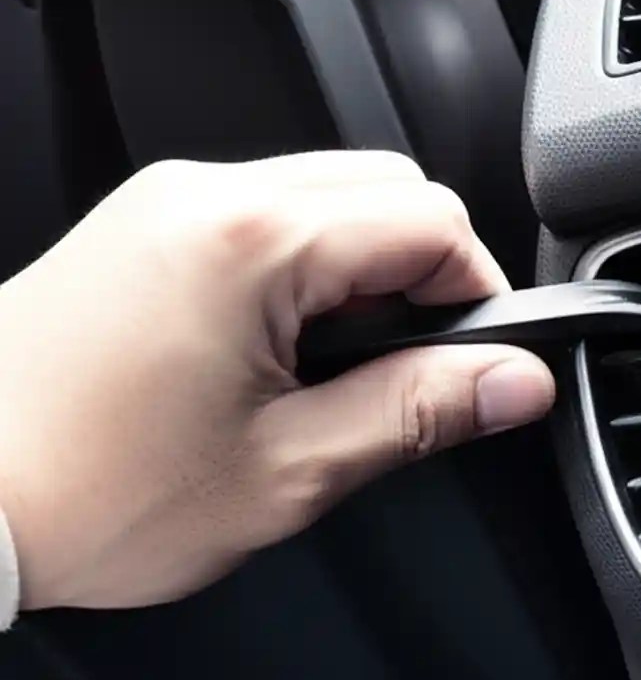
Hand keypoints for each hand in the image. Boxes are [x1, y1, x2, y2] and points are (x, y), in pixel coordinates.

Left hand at [0, 152, 554, 611]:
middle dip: (427, 274)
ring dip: (365, 271)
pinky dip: (307, 267)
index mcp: (251, 243)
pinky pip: (267, 213)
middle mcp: (207, 196)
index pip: (431, 223)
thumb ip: (418, 412)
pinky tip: (284, 347)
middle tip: (412, 369)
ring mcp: (168, 202)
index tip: (479, 361)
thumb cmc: (87, 489)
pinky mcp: (145, 224)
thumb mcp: (286, 467)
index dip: (479, 293)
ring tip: (337, 368)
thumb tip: (514, 383)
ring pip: (331, 196)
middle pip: (388, 190)